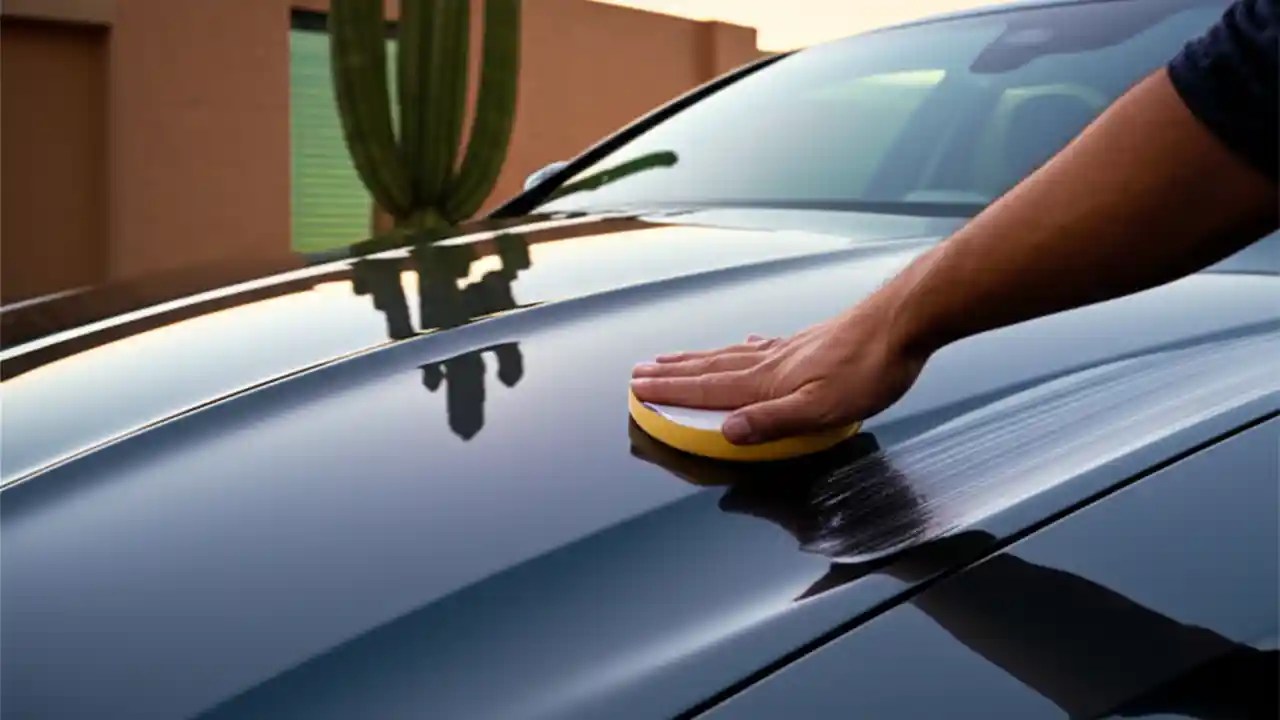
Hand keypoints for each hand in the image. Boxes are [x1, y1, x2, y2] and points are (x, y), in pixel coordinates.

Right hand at [630, 303, 928, 443]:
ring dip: (696, 360)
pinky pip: (758, 348)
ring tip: (672, 358)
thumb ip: (772, 421)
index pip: (709, 389)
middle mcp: (770, 362)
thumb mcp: (822, 409)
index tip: (639, 390)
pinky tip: (744, 346)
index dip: (671, 392)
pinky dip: (739, 349)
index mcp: (768, 381)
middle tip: (640, 372)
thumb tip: (726, 432)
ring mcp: (788, 350)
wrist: (902, 322)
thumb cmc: (869, 368)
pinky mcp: (808, 344)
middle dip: (672, 374)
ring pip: (729, 355)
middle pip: (710, 368)